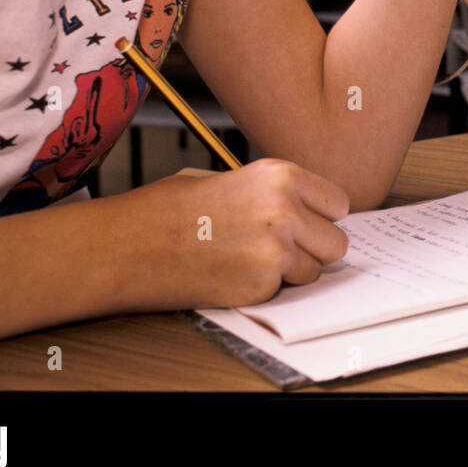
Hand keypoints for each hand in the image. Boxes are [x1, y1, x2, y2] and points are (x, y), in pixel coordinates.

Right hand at [116, 158, 350, 310]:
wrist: (129, 244)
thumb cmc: (171, 209)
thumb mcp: (230, 179)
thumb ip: (274, 193)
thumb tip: (309, 211)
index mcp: (281, 176)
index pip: (338, 203)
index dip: (321, 216)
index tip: (308, 222)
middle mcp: (285, 211)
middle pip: (336, 242)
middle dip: (314, 247)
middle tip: (283, 247)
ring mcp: (275, 251)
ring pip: (315, 271)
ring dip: (292, 271)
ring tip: (251, 258)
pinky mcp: (260, 286)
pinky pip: (285, 291)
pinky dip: (266, 287)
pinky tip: (233, 272)